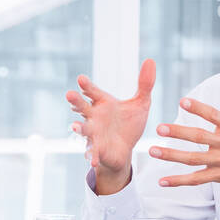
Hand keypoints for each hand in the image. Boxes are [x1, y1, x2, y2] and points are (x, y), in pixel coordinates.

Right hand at [66, 59, 155, 193]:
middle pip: (82, 107)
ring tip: (76, 127)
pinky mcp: (98, 150)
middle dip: (75, 101)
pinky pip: (93, 152)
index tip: (81, 79)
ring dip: (79, 128)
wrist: (125, 151)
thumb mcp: (140, 104)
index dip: (86, 86)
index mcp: (102, 103)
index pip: (92, 91)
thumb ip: (144, 84)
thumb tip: (151, 60)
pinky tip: (92, 160)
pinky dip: (92, 156)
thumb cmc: (128, 124)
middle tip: (69, 94)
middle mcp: (94, 117)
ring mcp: (94, 134)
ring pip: (84, 129)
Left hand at [150, 67, 219, 214]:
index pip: (213, 115)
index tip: (182, 101)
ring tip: (153, 150)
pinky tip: (162, 180)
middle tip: (159, 128)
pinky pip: (197, 179)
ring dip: (172, 155)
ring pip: (193, 159)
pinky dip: (180, 181)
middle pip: (199, 137)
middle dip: (178, 133)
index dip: (198, 108)